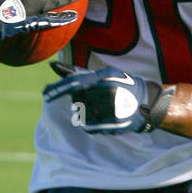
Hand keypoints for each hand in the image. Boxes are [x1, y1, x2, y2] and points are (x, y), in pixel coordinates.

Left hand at [42, 64, 165, 132]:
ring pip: (83, 115)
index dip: (58, 89)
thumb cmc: (121, 85)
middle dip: (79, 101)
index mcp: (104, 77)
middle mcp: (108, 92)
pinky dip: (90, 124)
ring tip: (100, 109)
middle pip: (77, 101)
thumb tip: (53, 65)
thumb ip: (77, 72)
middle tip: (93, 100)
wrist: (146, 103)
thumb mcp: (102, 75)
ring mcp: (112, 108)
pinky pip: (90, 126)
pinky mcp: (115, 123)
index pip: (75, 83)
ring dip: (84, 114)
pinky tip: (101, 118)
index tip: (45, 94)